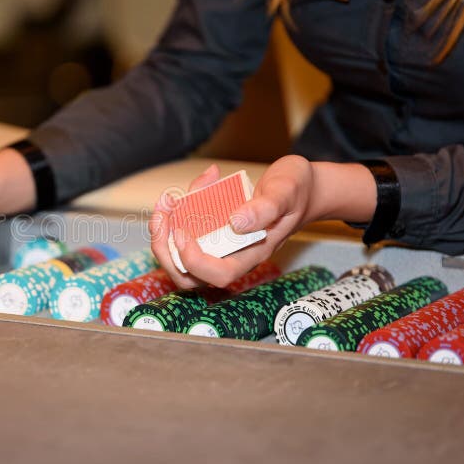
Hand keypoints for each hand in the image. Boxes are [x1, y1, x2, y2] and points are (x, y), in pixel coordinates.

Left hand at [150, 156, 376, 287]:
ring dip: (164, 232)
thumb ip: (265, 208)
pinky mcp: (211, 231)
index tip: (183, 231)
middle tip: (162, 215)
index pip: (218, 275)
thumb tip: (236, 222)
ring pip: (180, 257)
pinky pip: (185, 233)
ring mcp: (220, 245)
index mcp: (252, 254)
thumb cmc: (296, 191)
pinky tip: (180, 192)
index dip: (194, 261)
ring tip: (167, 200)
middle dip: (166, 249)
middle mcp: (232, 255)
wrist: (301, 188)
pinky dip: (175, 215)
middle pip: (189, 275)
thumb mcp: (286, 192)